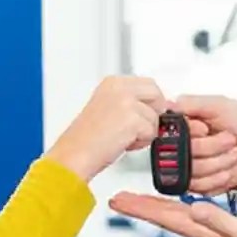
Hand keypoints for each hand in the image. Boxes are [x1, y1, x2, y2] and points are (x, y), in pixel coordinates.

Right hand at [47, 76, 168, 181]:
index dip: (152, 102)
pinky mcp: (132, 119)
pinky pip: (151, 132)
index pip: (148, 84)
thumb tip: (163, 105)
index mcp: (112, 83)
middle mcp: (119, 88)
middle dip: (153, 114)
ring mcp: (126, 102)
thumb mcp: (109, 109)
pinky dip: (140, 143)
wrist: (74, 154)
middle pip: (156, 95)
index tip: (147, 114)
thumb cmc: (87, 138)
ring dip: (144, 132)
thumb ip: (133, 102)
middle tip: (137, 128)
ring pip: (155, 117)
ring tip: (122, 137)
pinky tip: (123, 143)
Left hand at [108, 192, 236, 236]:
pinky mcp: (228, 230)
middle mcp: (208, 234)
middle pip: (166, 218)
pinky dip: (182, 207)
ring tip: (139, 199)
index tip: (119, 201)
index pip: (167, 218)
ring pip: (179, 217)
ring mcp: (217, 233)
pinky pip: (196, 216)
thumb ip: (222, 221)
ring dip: (157, 207)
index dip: (142, 209)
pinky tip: (181, 203)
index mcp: (209, 234)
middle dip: (141, 208)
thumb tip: (194, 209)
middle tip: (118, 199)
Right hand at [170, 95, 236, 195]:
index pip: (171, 132)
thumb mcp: (220, 105)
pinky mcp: (197, 184)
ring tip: (234, 153)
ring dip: (217, 163)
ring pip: (191, 171)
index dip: (191, 133)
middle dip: (211, 147)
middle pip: (182, 154)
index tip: (206, 128)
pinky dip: (216, 179)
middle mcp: (181, 145)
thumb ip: (194, 103)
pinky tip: (227, 172)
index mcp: (182, 124)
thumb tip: (168, 104)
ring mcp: (188, 166)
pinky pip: (197, 187)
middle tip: (230, 139)